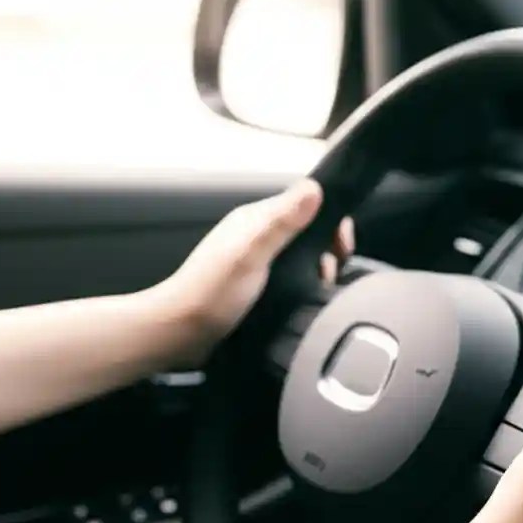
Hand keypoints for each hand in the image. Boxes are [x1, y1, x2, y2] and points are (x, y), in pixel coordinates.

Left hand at [148, 179, 353, 364]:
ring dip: (317, 272)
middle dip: (327, 250)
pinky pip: (293, 278)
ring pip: (304, 257)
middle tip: (326, 273)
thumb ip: (282, 221)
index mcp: (256, 219)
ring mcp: (258, 261)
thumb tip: (314, 188)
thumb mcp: (251, 254)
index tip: (342, 244)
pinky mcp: (258, 286)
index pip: (307, 204)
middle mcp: (259, 236)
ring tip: (316, 289)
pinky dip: (305, 286)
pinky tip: (304, 300)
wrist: (180, 334)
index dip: (331, 220)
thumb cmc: (209, 293)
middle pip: (309, 232)